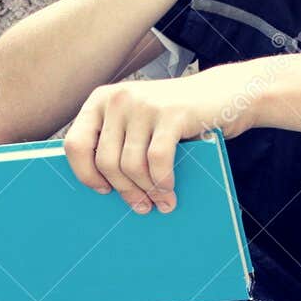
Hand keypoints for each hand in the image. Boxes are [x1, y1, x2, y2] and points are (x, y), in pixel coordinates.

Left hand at [63, 67, 256, 211]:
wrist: (224, 95)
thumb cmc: (176, 118)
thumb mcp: (138, 122)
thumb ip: (118, 141)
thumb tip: (102, 186)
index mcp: (101, 100)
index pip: (75, 144)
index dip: (86, 174)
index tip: (104, 190)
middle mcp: (118, 99)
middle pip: (106, 161)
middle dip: (124, 191)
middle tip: (141, 206)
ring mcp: (144, 104)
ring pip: (131, 165)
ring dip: (146, 191)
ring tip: (160, 203)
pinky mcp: (171, 114)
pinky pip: (157, 161)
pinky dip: (163, 182)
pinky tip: (170, 191)